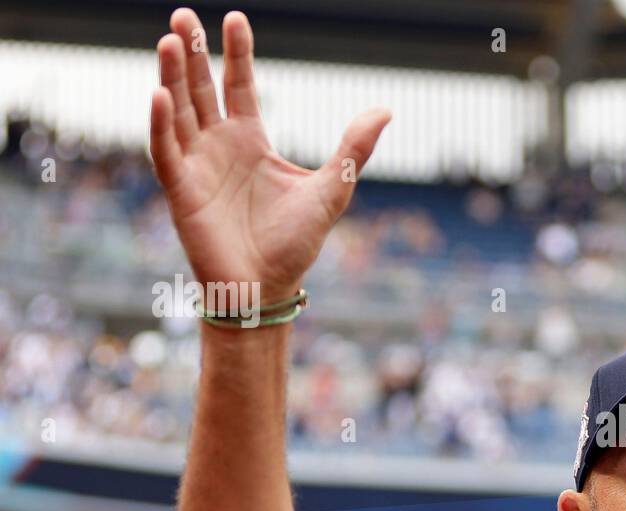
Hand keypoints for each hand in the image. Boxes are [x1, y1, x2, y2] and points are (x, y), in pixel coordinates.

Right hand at [149, 8, 389, 305]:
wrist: (266, 289)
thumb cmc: (294, 245)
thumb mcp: (332, 190)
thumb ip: (353, 150)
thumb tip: (385, 109)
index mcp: (251, 141)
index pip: (239, 85)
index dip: (236, 53)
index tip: (236, 19)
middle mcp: (219, 146)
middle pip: (201, 88)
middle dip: (194, 53)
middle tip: (184, 15)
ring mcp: (197, 165)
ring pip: (178, 110)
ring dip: (172, 76)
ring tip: (170, 40)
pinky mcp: (180, 190)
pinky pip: (165, 149)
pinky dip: (161, 123)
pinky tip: (162, 94)